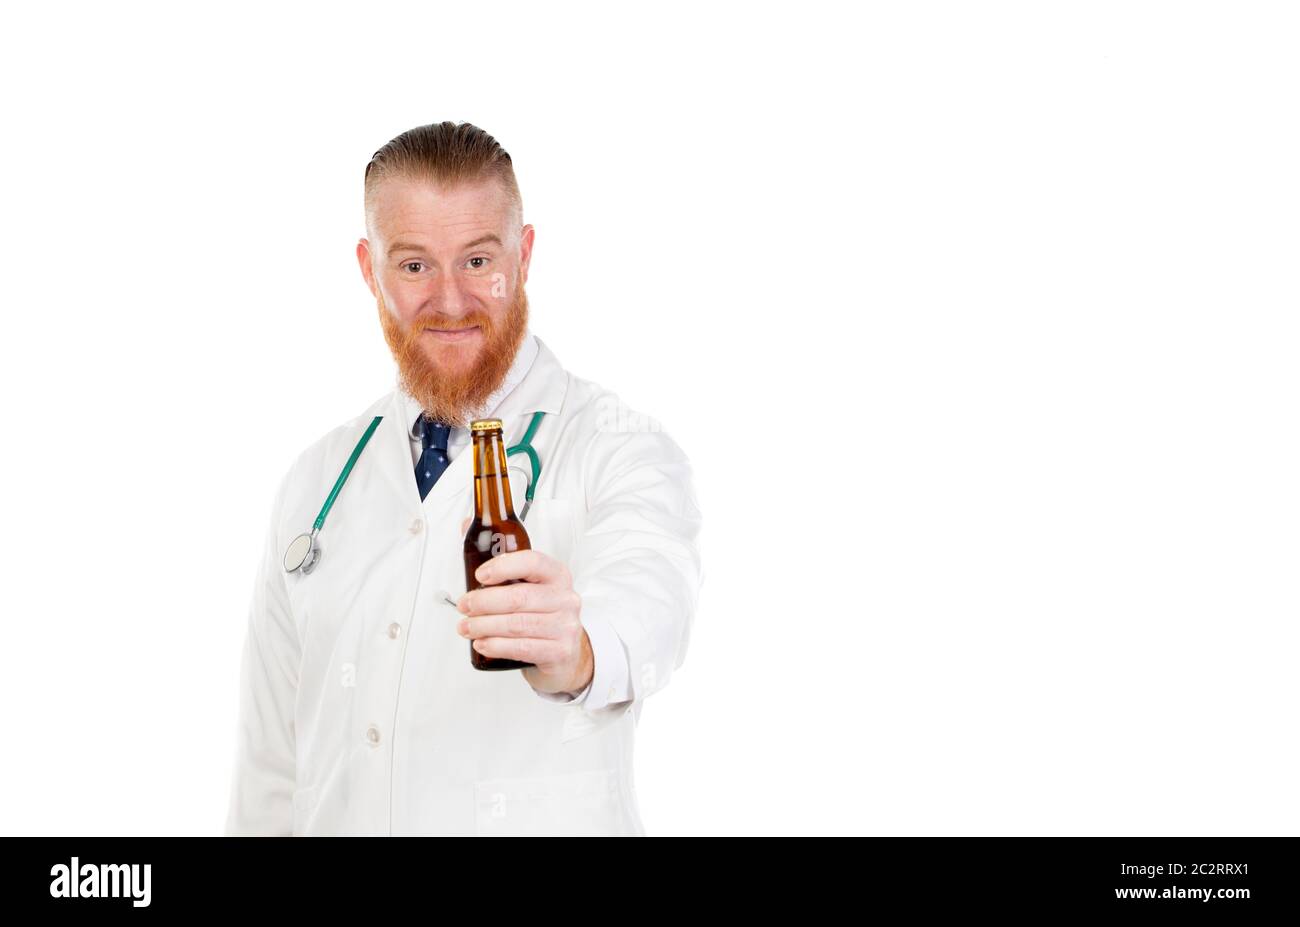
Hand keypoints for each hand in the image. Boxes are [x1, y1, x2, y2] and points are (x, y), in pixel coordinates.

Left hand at [456, 516, 593, 696]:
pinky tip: (483, 643)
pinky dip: (497, 646)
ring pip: (517, 624)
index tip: (480, 574)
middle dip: (484, 602)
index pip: (533, 562)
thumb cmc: (542, 613)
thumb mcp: (528, 585)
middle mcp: (564, 598)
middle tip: (464, 606)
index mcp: (556, 575)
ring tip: (467, 627)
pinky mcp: (559, 651)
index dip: (504, 566)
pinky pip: (522, 647)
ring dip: (484, 626)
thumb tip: (466, 527)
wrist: (567, 651)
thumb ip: (500, 560)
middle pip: (519, 597)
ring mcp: (564, 626)